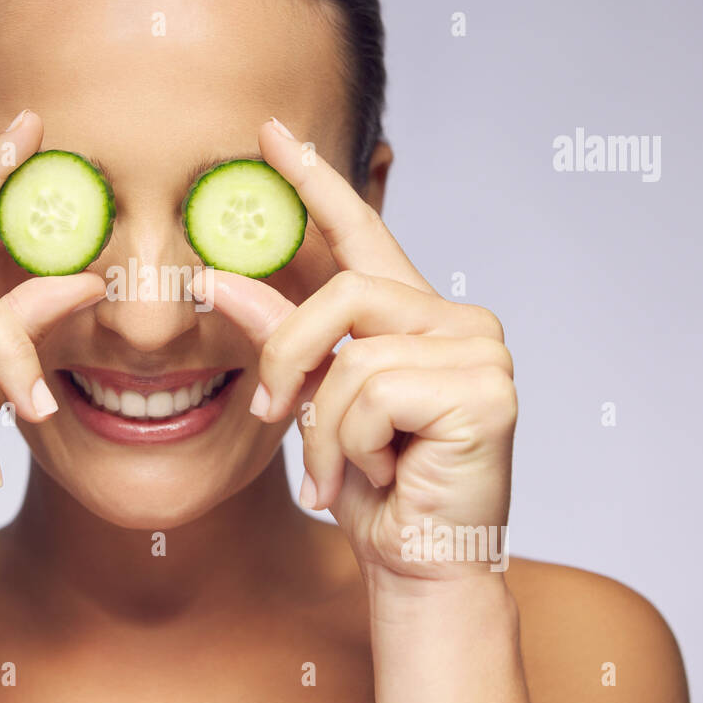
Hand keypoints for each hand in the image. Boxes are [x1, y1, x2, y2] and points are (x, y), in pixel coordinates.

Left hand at [194, 119, 516, 585]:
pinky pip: (373, 390)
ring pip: (352, 353)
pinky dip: (351, 444)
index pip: (362, 233)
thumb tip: (216, 278)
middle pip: (343, 293)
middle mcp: (456, 321)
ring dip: (322, 426)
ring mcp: (479, 350)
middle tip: (269, 416)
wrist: (418, 569)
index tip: (271, 134)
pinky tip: (377, 477)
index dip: (317, 181)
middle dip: (289, 359)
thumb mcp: (311, 407)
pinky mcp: (486, 389)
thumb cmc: (373, 491)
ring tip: (337, 471)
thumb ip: (278, 339)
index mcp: (414, 318)